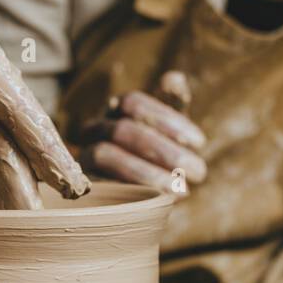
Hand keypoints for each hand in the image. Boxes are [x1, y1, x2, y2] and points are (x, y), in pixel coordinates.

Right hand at [77, 71, 207, 190]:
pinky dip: (131, 192)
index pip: (133, 103)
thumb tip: (175, 79)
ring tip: (183, 191)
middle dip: (164, 151)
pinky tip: (160, 203)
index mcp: (115, 110)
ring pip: (105, 155)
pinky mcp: (82, 187)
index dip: (166, 119)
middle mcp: (94, 130)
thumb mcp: (171, 132)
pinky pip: (100, 186)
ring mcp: (83, 157)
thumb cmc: (158, 157)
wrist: (134, 198)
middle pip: (122, 130)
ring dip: (147, 173)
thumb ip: (174, 106)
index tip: (200, 143)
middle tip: (200, 172)